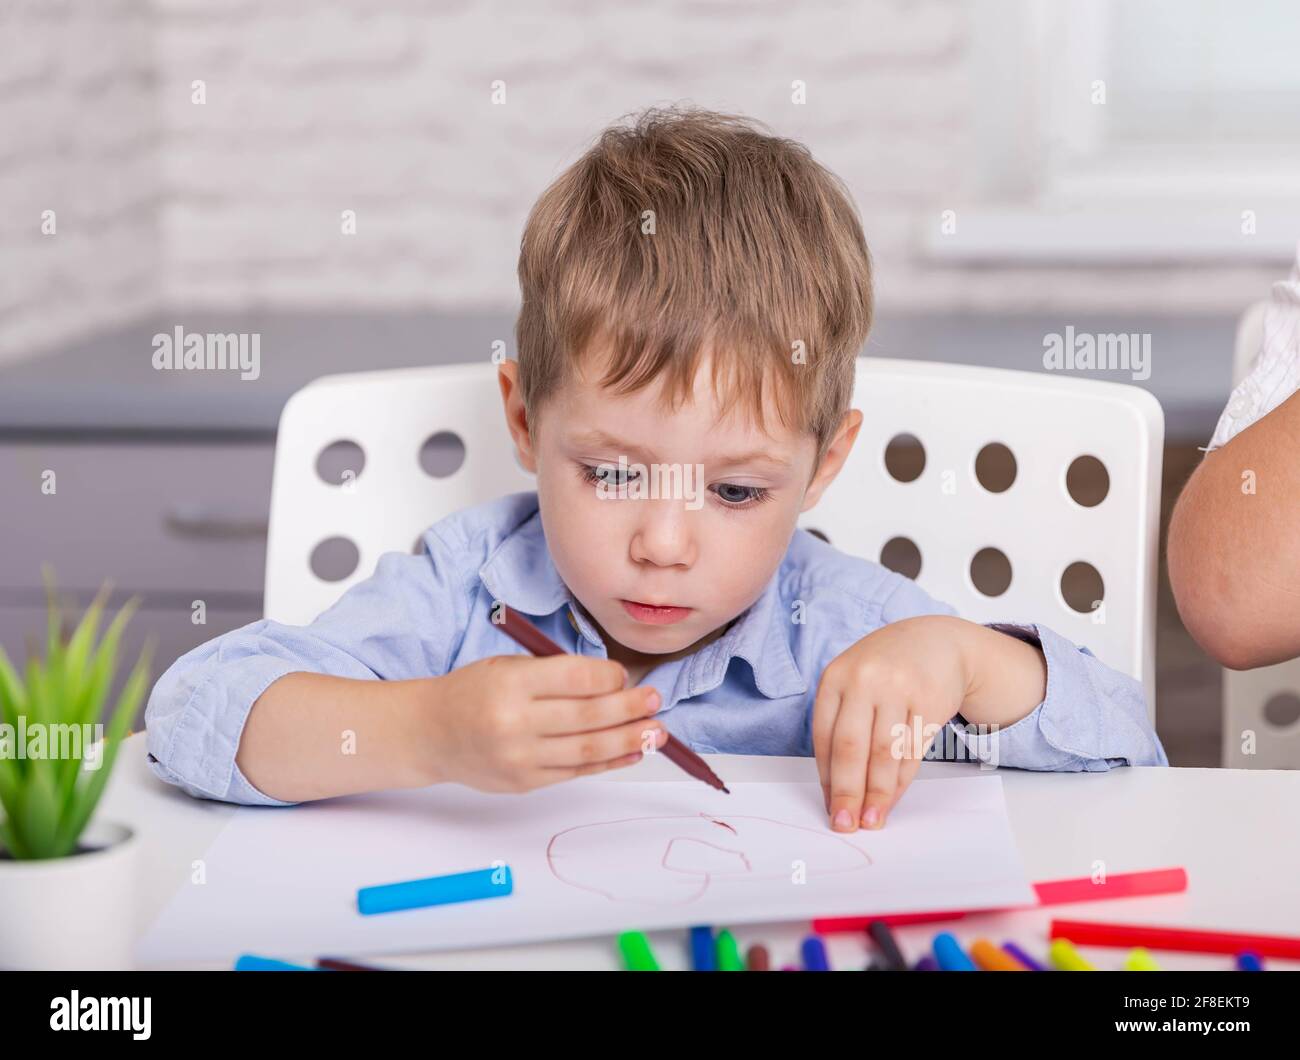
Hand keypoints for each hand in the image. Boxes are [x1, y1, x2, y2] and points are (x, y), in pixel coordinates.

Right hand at [418, 654, 666, 792]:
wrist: (431, 733)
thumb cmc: (473, 692)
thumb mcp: (509, 666)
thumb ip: (556, 674)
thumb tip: (613, 684)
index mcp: (512, 684)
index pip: (576, 679)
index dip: (610, 678)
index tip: (625, 675)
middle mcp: (515, 722)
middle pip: (589, 717)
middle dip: (630, 708)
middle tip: (655, 700)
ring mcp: (520, 758)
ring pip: (588, 750)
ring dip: (629, 740)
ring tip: (656, 731)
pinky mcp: (524, 783)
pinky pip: (576, 772)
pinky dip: (608, 763)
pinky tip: (630, 752)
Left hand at [813, 616, 969, 831]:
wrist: (936, 640)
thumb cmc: (884, 669)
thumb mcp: (853, 682)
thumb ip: (841, 723)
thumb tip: (835, 786)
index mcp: (835, 676)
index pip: (824, 736)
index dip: (826, 777)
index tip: (829, 807)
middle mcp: (865, 680)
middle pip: (851, 747)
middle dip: (847, 792)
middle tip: (845, 824)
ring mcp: (899, 689)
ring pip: (885, 754)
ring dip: (878, 793)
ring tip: (872, 820)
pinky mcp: (930, 701)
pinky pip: (913, 750)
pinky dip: (902, 780)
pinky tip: (894, 797)